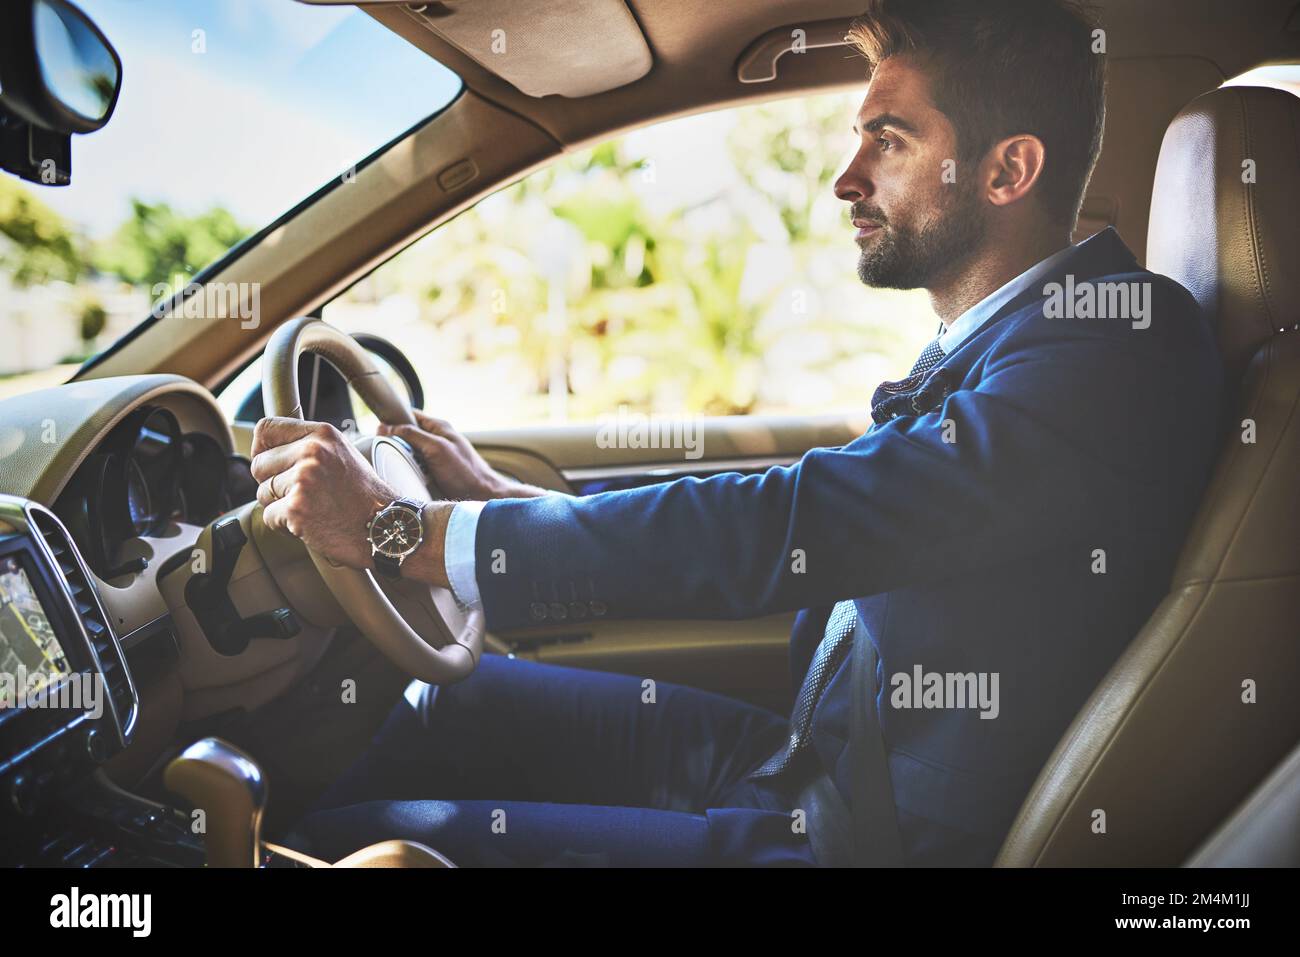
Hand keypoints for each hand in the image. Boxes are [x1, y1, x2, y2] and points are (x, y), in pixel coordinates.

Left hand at [250, 417, 403, 570]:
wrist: (387, 527)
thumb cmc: (365, 496)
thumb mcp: (342, 454)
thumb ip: (309, 445)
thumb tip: (266, 447)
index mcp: (322, 435)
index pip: (265, 429)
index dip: (263, 448)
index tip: (272, 463)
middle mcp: (312, 453)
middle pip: (259, 464)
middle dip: (273, 482)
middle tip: (303, 493)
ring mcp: (303, 481)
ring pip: (262, 493)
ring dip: (280, 505)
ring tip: (313, 507)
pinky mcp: (297, 509)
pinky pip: (269, 516)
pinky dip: (285, 525)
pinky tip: (312, 523)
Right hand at [377, 409, 544, 499]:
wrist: (482, 497)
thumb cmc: (464, 472)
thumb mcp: (436, 449)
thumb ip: (413, 435)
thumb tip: (388, 426)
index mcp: (439, 427)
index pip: (410, 415)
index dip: (393, 419)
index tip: (378, 430)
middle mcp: (437, 439)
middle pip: (407, 434)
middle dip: (395, 442)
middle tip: (383, 452)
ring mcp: (436, 456)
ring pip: (410, 452)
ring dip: (401, 459)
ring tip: (395, 467)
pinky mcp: (436, 472)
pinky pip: (415, 467)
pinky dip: (408, 471)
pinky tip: (405, 477)